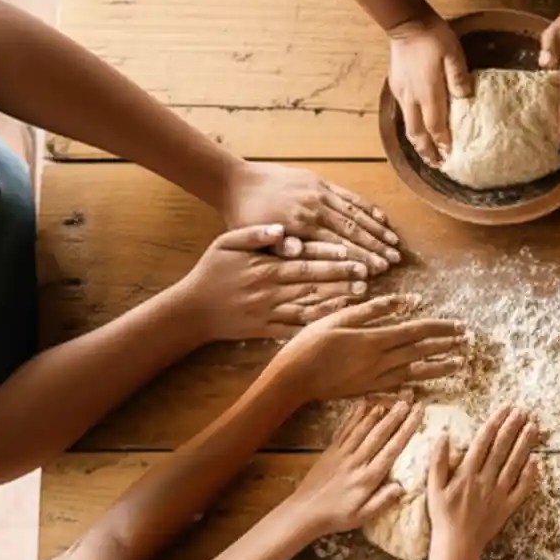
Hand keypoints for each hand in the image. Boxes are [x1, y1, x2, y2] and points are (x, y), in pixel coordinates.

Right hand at [175, 224, 369, 340]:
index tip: (352, 255)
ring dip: (336, 301)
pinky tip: (336, 322)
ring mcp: (269, 312)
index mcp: (263, 268)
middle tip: (368, 275)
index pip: (304, 261)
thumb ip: (254, 235)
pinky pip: (296, 329)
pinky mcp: (266, 330)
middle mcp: (270, 291)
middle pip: (312, 283)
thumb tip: (280, 228)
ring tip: (361, 297)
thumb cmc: (210, 272)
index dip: (330, 258)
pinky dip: (317, 325)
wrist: (191, 311)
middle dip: (342, 278)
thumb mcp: (225, 243)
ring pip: (309, 306)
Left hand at [219, 162, 400, 275]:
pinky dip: (367, 207)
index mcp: (300, 224)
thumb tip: (303, 255)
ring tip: (395, 242)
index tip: (377, 271)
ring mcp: (319, 193)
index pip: (338, 244)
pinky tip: (382, 217)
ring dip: (377, 228)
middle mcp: (314, 207)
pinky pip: (349, 196)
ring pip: (355, 212)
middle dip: (376, 246)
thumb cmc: (244, 216)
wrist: (237, 181)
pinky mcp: (320, 183)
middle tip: (394, 261)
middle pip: (352, 230)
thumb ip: (280, 248)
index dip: (360, 257)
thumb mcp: (255, 237)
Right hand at [269, 295, 466, 401]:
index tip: (458, 325)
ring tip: (459, 364)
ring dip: (439, 367)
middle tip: (467, 341)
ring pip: (415, 371)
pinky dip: (415, 385)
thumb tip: (404, 301)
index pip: (416, 331)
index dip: (440, 328)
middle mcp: (380, 361)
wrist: (293, 379)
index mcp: (375, 339)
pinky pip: (399, 387)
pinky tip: (426, 386)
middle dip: (446, 345)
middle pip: (421, 352)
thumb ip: (373, 309)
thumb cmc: (310, 344)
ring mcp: (375, 379)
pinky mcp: (367, 391)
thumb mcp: (339, 318)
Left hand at [286, 401, 423, 535]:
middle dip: (396, 415)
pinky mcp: (331, 451)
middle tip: (409, 399)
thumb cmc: (336, 517)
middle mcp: (356, 461)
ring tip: (392, 399)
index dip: (406, 429)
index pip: (392, 449)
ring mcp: (342, 454)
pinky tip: (363, 404)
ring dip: (379, 412)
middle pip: (379, 434)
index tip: (417, 414)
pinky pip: (345, 430)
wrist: (304, 512)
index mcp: (368, 478)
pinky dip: (355, 416)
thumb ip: (382, 501)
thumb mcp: (362, 516)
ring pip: (363, 428)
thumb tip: (402, 486)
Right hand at [388, 13, 471, 165]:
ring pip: (408, 127)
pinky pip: (404, 115)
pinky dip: (412, 128)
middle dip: (427, 151)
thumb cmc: (433, 37)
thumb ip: (459, 78)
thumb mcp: (453, 54)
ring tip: (427, 154)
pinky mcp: (396, 87)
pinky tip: (419, 130)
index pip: (436, 126)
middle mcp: (412, 98)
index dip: (443, 143)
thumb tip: (466, 99)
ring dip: (418, 143)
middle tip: (437, 164)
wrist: (406, 23)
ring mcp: (402, 93)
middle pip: (418, 134)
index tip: (450, 156)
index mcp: (428, 92)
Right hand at [427, 407, 539, 559]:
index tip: (504, 409)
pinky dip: (530, 475)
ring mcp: (499, 493)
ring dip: (524, 444)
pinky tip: (536, 461)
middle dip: (512, 428)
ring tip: (533, 427)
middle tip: (523, 411)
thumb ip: (437, 461)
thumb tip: (443, 436)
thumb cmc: (442, 515)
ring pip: (514, 464)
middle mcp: (485, 480)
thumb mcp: (433, 487)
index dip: (495, 423)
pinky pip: (522, 489)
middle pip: (501, 449)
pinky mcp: (507, 506)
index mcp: (467, 473)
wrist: (457, 544)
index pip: (483, 442)